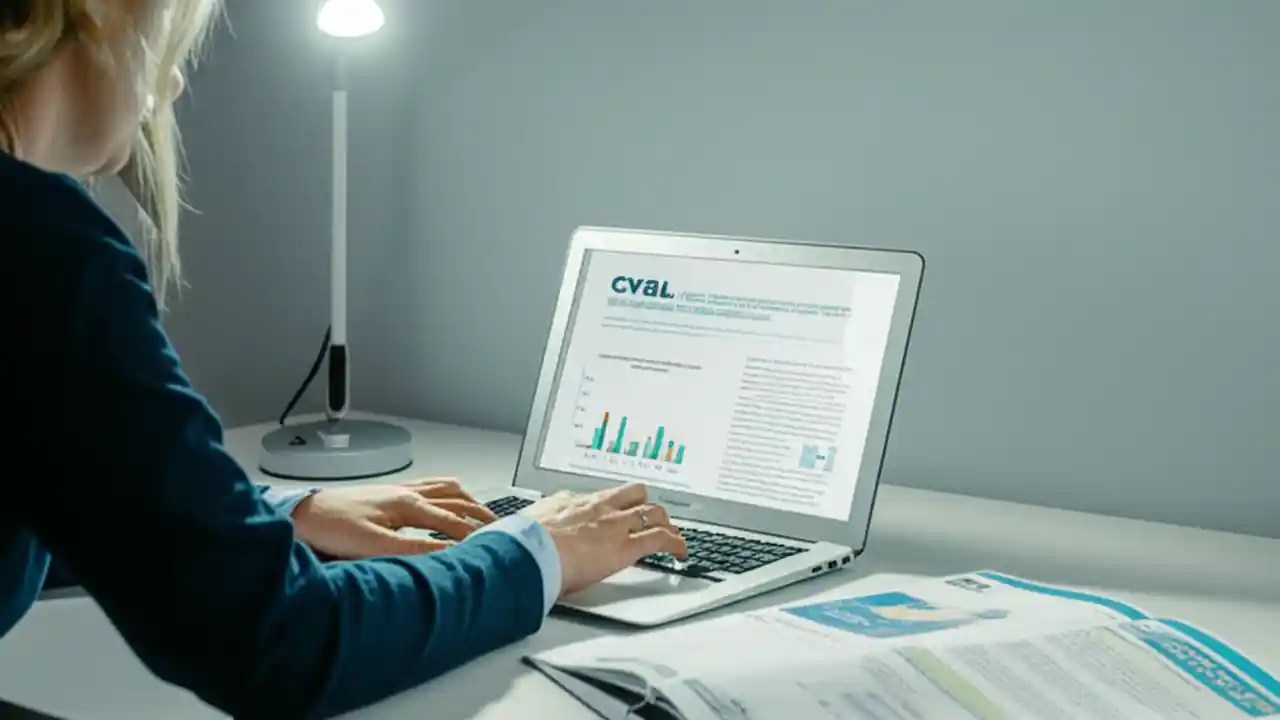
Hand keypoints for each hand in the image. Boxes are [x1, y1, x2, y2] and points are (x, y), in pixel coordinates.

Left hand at [290, 478, 497, 559]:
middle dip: (481, 513)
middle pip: (457, 498)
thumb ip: (416, 548)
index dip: (475, 536)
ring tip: (481, 511)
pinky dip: (447, 492)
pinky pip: (429, 485)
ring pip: (445, 487)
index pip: (454, 521)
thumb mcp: (375, 545)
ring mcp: (399, 489)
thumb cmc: (332, 526)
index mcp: (408, 504)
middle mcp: (407, 492)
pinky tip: (444, 499)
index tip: (493, 547)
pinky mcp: (389, 493)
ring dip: (467, 498)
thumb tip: (450, 552)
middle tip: (499, 529)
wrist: (303, 514)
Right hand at [520, 483, 686, 596]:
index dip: (608, 504)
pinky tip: (681, 551)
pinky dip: (676, 544)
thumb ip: (525, 532)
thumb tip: (508, 539)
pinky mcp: (626, 545)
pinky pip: (661, 538)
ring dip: (663, 521)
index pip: (596, 497)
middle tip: (649, 515)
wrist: (526, 554)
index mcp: (568, 502)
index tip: (610, 511)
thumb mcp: (520, 532)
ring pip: (651, 511)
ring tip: (671, 532)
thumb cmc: (518, 547)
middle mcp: (595, 506)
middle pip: (630, 493)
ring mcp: (613, 524)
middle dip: (642, 503)